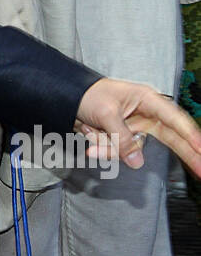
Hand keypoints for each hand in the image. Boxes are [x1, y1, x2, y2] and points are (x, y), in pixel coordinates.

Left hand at [75, 77, 200, 175]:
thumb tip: (136, 161)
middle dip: (187, 153)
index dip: (190, 134)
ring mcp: (135, 128)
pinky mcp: (123, 139)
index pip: (173, 118)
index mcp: (147, 100)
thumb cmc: (88, 94)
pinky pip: (118, 152)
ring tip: (90, 130)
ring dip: (110, 145)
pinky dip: (102, 146)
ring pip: (134, 149)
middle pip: (172, 138)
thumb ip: (122, 138)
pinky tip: (89, 133)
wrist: (66, 98)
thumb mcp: (106, 113)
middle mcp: (146, 115)